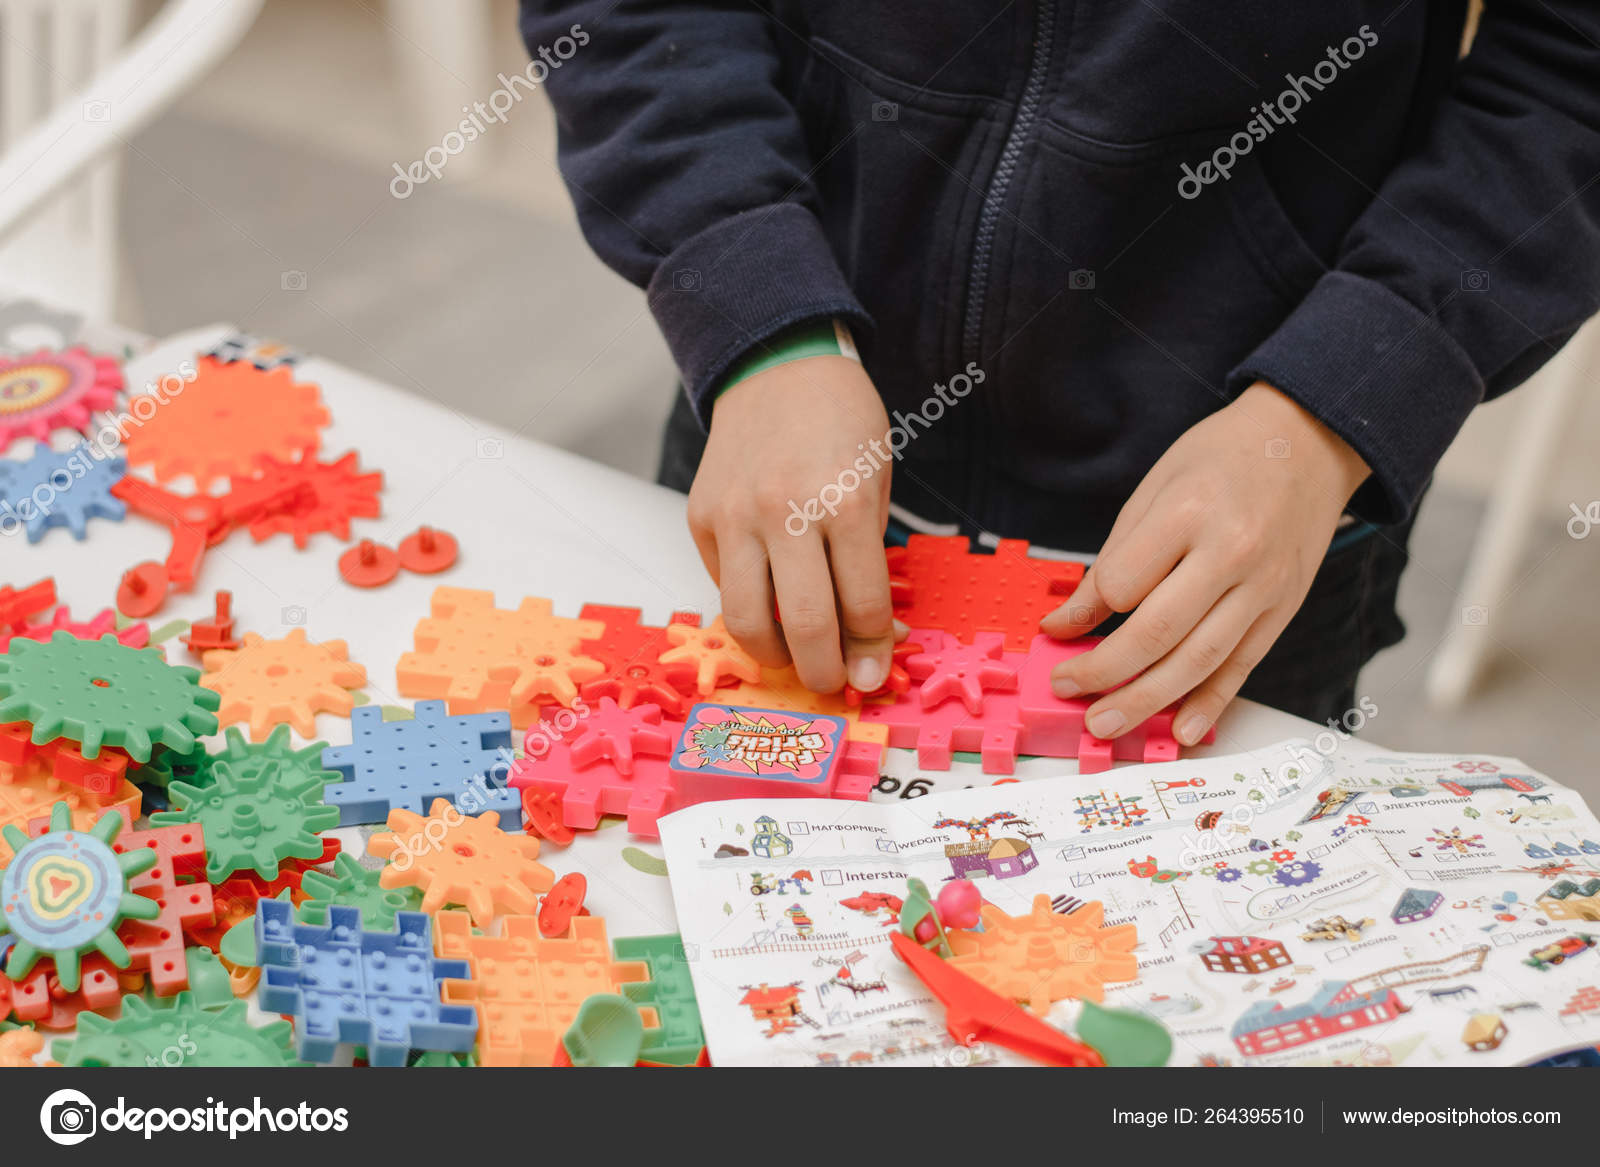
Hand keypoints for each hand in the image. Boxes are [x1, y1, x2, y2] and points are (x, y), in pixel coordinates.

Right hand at [687, 355, 895, 692]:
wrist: (777, 364)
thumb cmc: (841, 424)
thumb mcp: (876, 482)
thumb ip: (871, 561)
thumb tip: (874, 639)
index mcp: (844, 502)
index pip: (862, 605)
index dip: (872, 653)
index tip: (872, 676)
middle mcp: (786, 512)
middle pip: (806, 625)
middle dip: (825, 672)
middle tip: (834, 683)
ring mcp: (736, 515)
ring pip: (747, 621)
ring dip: (775, 654)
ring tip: (793, 655)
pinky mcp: (701, 517)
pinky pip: (724, 586)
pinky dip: (748, 606)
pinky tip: (770, 600)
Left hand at [1041, 381, 1369, 744]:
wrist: (1308, 442)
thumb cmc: (1223, 458)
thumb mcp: (1154, 488)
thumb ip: (1112, 558)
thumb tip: (1066, 622)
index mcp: (1190, 512)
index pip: (1123, 583)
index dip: (1086, 613)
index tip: (1059, 631)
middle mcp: (1232, 553)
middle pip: (1158, 632)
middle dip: (1105, 672)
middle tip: (1067, 690)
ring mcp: (1264, 587)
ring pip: (1199, 661)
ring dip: (1146, 701)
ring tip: (1106, 725)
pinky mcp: (1284, 610)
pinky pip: (1242, 666)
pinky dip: (1209, 702)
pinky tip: (1180, 730)